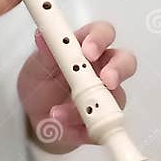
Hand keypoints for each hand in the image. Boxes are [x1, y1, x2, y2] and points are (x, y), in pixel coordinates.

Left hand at [17, 20, 136, 148]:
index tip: (88, 51)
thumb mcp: (37, 64)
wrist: (34, 112)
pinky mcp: (104, 120)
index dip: (100, 39)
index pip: (103, 33)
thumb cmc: (41, 79)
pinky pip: (101, 125)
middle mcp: (102, 68)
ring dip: (90, 106)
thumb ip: (44, 51)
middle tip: (106, 80)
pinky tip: (63, 126)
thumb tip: (42, 35)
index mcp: (86, 46)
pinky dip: (80, 128)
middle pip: (125, 61)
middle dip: (118, 69)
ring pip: (117, 98)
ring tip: (60, 113)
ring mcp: (107, 95)